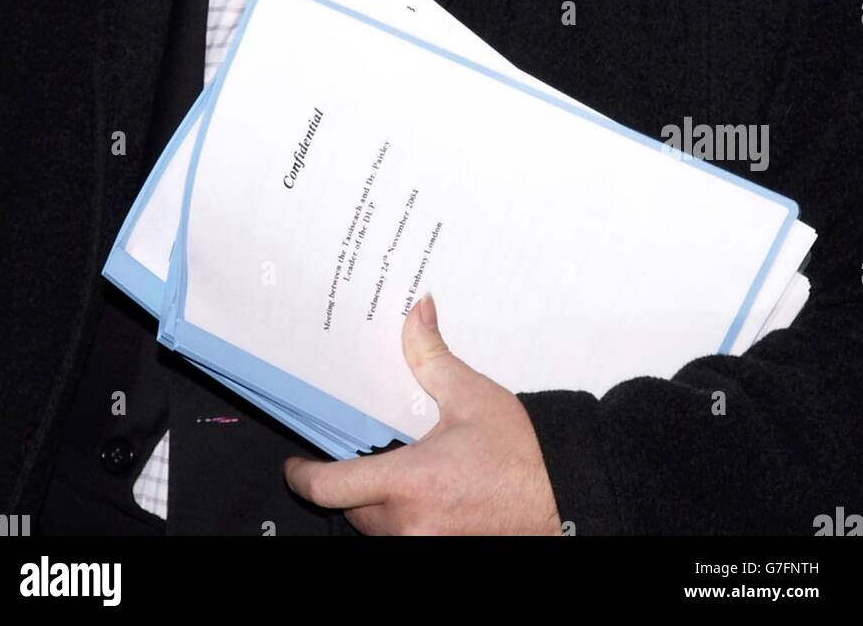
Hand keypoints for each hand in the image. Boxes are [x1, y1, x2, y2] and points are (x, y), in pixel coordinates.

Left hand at [283, 293, 562, 534]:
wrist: (566, 503)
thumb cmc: (524, 459)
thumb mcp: (473, 398)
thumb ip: (432, 356)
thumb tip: (417, 310)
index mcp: (409, 483)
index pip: (329, 488)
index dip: (304, 476)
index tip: (296, 464)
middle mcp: (409, 524)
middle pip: (350, 507)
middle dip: (349, 481)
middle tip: (360, 451)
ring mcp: (424, 545)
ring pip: (376, 526)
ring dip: (377, 501)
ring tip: (399, 468)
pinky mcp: (438, 553)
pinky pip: (402, 536)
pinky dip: (402, 517)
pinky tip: (422, 492)